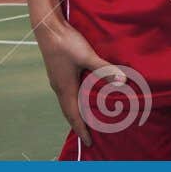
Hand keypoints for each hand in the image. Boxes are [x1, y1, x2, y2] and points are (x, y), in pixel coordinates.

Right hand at [31, 10, 120, 146]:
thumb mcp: (87, 56)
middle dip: (79, 125)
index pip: (74, 115)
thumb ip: (104, 69)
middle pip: (69, 112)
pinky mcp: (59, 72)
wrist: (48, 29)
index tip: (89, 142)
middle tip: (89, 136)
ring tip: (86, 121)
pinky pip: (67, 93)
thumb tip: (122, 81)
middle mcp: (60, 88)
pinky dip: (74, 101)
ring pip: (67, 103)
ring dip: (76, 113)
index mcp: (65, 88)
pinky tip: (81, 96)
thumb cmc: (66, 43)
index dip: (82, 129)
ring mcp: (58, 80)